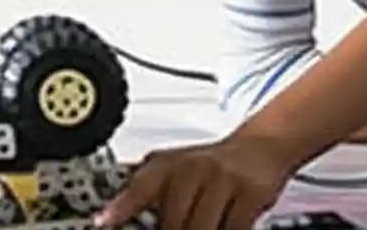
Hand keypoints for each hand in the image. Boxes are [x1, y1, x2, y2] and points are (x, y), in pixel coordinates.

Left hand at [95, 134, 292, 229]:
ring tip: (202, 222)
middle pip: (173, 221)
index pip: (140, 185)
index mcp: (168, 165)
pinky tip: (224, 222)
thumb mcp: (174, 169)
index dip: (122, 205)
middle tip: (178, 224)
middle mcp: (194, 168)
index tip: (105, 221)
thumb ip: (142, 190)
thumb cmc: (211, 165)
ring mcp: (223, 179)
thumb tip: (109, 215)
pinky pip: (232, 228)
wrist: (261, 146)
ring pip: (201, 229)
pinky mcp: (250, 192)